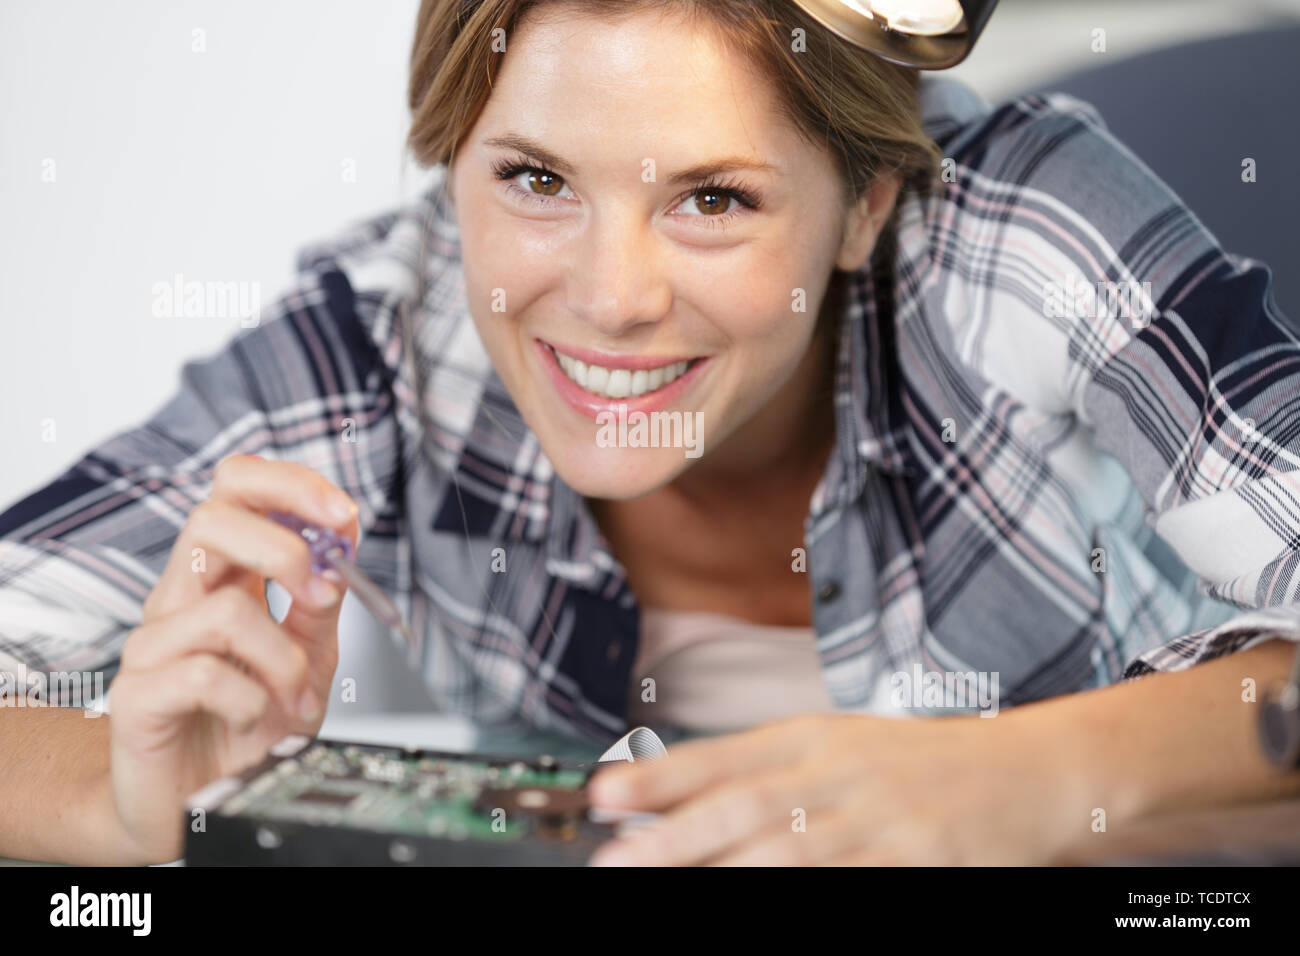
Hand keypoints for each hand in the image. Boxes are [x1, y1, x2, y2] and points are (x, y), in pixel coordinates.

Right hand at [106, 454, 358, 861]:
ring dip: (283, 656)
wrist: (195, 802)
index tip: (344, 516)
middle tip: (321, 595)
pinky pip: (204, 675)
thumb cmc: (247, 726)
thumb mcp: (306, 660)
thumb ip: (319, 608)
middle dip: (285, 547)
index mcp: (224, 576)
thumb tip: (340, 555)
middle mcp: (183, 598)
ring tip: (294, 695)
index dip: (291, 485)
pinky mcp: (137, 695)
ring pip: (225, 608)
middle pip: (211, 518)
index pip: (237, 489)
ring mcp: (154, 643)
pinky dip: (250, 700)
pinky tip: (251, 719)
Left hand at [587, 711, 1086, 864]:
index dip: (659, 777)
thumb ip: (762, 773)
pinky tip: (767, 907)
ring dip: (721, 869)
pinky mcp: (918, 861)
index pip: (722, 756)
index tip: (602, 796)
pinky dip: (807, 895)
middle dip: (674, 836)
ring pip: (789, 850)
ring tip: (662, 879)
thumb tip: (671, 800)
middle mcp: (842, 773)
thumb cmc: (920, 765)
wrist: (1031, 774)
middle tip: (614, 858)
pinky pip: (851, 884)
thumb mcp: (838, 750)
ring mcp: (882, 821)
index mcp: (815, 738)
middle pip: (746, 806)